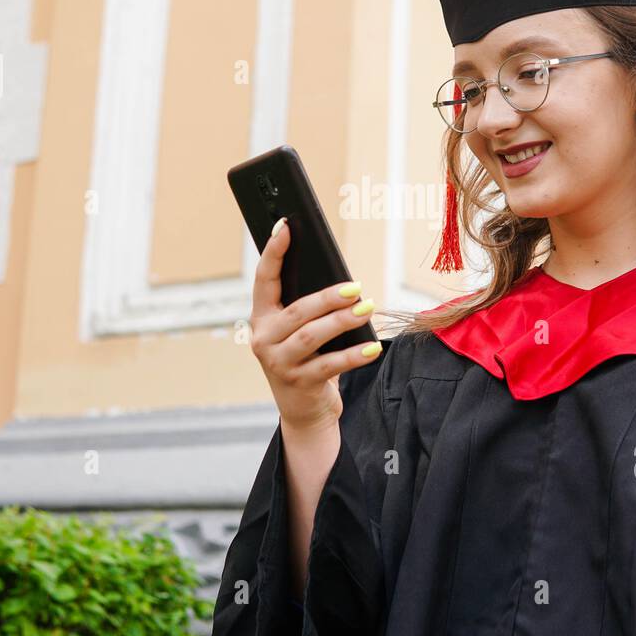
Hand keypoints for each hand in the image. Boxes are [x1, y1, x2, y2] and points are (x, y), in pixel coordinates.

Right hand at [248, 217, 383, 431]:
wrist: (303, 410)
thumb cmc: (307, 358)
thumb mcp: (301, 331)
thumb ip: (310, 308)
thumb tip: (343, 282)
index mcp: (262, 317)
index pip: (264, 279)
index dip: (274, 252)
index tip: (286, 225)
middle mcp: (264, 338)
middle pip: (297, 311)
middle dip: (328, 297)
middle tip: (355, 287)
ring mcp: (278, 363)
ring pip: (312, 335)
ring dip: (343, 321)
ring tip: (367, 309)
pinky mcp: (298, 383)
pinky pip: (330, 365)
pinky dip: (354, 355)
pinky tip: (372, 347)